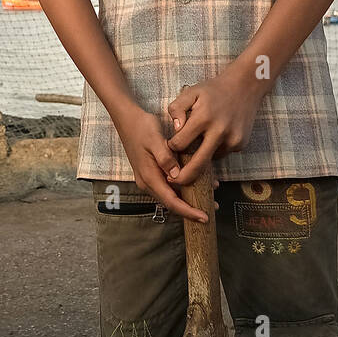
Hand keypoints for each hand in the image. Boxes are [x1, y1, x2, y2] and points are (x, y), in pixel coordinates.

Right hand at [110, 107, 208, 222]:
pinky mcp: (151, 173)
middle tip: (210, 212)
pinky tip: (196, 184)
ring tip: (208, 199)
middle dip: (190, 210)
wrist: (127, 119)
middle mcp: (147, 182)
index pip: (171, 201)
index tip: (204, 217)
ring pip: (170, 196)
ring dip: (187, 200)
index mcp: (149, 176)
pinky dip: (182, 189)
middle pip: (170, 203)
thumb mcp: (155, 139)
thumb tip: (176, 176)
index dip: (188, 211)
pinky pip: (168, 187)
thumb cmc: (141, 127)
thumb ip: (165, 158)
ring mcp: (148, 179)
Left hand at [166, 69, 262, 185]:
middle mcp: (219, 131)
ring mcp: (232, 139)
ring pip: (210, 159)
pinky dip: (215, 149)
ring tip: (200, 140)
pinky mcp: (240, 144)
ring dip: (202, 156)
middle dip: (184, 177)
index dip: (173, 147)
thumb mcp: (191, 92)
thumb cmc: (213, 90)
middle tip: (173, 181)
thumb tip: (175, 129)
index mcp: (203, 118)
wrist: (245, 86)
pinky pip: (222, 154)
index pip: (180, 144)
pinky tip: (216, 134)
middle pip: (198, 164)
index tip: (171, 147)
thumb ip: (176, 109)